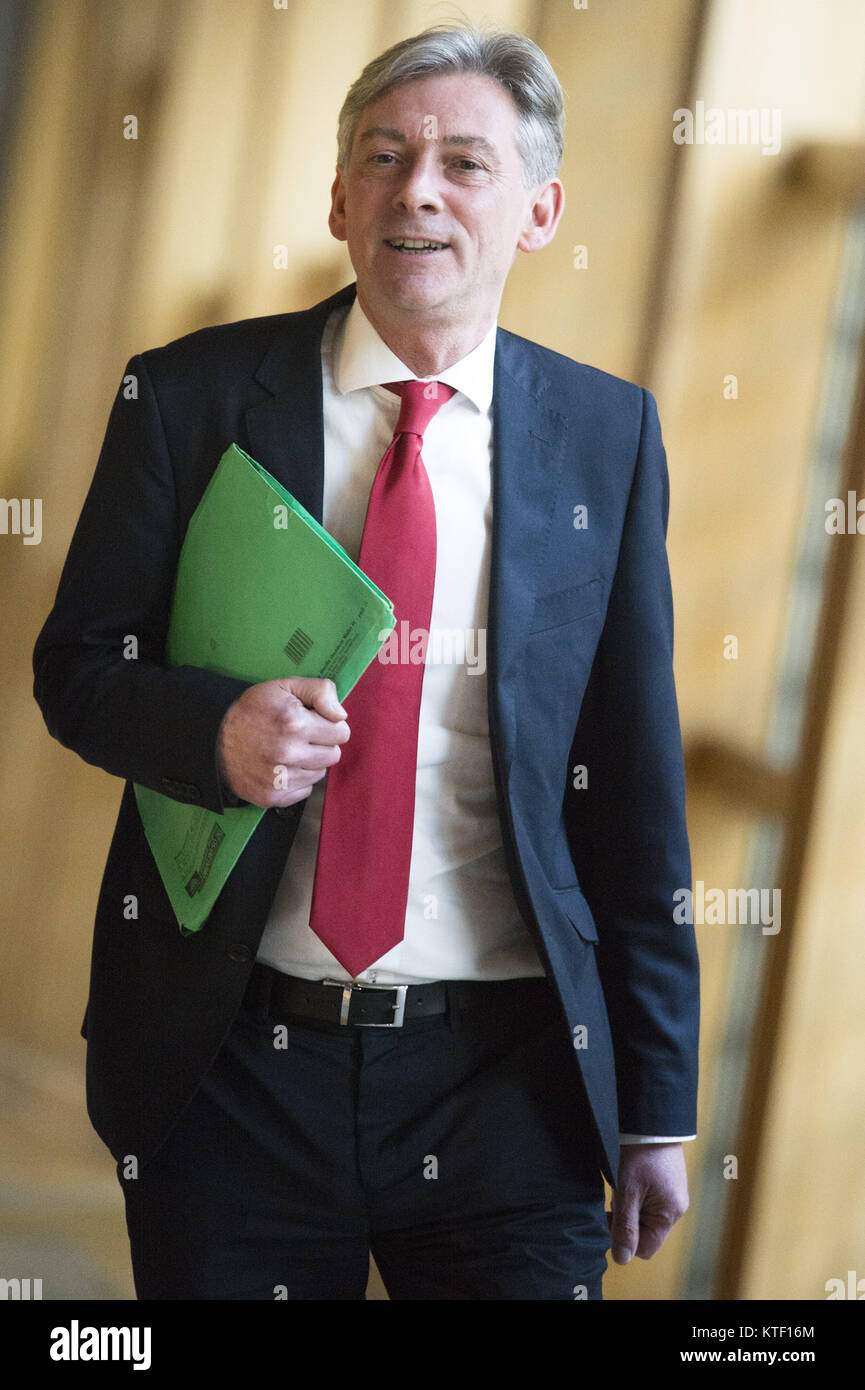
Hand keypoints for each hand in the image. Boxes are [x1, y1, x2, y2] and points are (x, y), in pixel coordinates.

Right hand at [216, 676, 349, 808]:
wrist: (213, 739)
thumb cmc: (252, 710)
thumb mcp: (284, 687)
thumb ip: (319, 691)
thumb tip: (341, 715)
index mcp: (295, 723)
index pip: (342, 732)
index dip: (331, 724)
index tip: (316, 722)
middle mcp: (289, 753)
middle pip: (334, 755)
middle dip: (323, 744)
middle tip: (302, 736)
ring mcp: (280, 778)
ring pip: (320, 774)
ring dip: (310, 763)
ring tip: (289, 750)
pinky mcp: (273, 796)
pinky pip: (305, 791)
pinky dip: (298, 780)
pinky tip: (281, 767)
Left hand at [608, 1142, 688, 1263]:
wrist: (651, 1120)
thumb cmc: (640, 1153)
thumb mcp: (627, 1190)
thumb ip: (625, 1227)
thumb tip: (622, 1259)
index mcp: (669, 1214)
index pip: (645, 1248)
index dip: (625, 1239)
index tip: (612, 1216)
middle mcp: (676, 1208)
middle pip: (645, 1232)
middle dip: (627, 1218)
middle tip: (618, 1194)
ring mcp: (674, 1195)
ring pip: (645, 1215)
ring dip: (630, 1204)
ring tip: (624, 1181)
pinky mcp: (669, 1183)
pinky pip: (650, 1200)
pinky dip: (637, 1193)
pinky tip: (631, 1175)